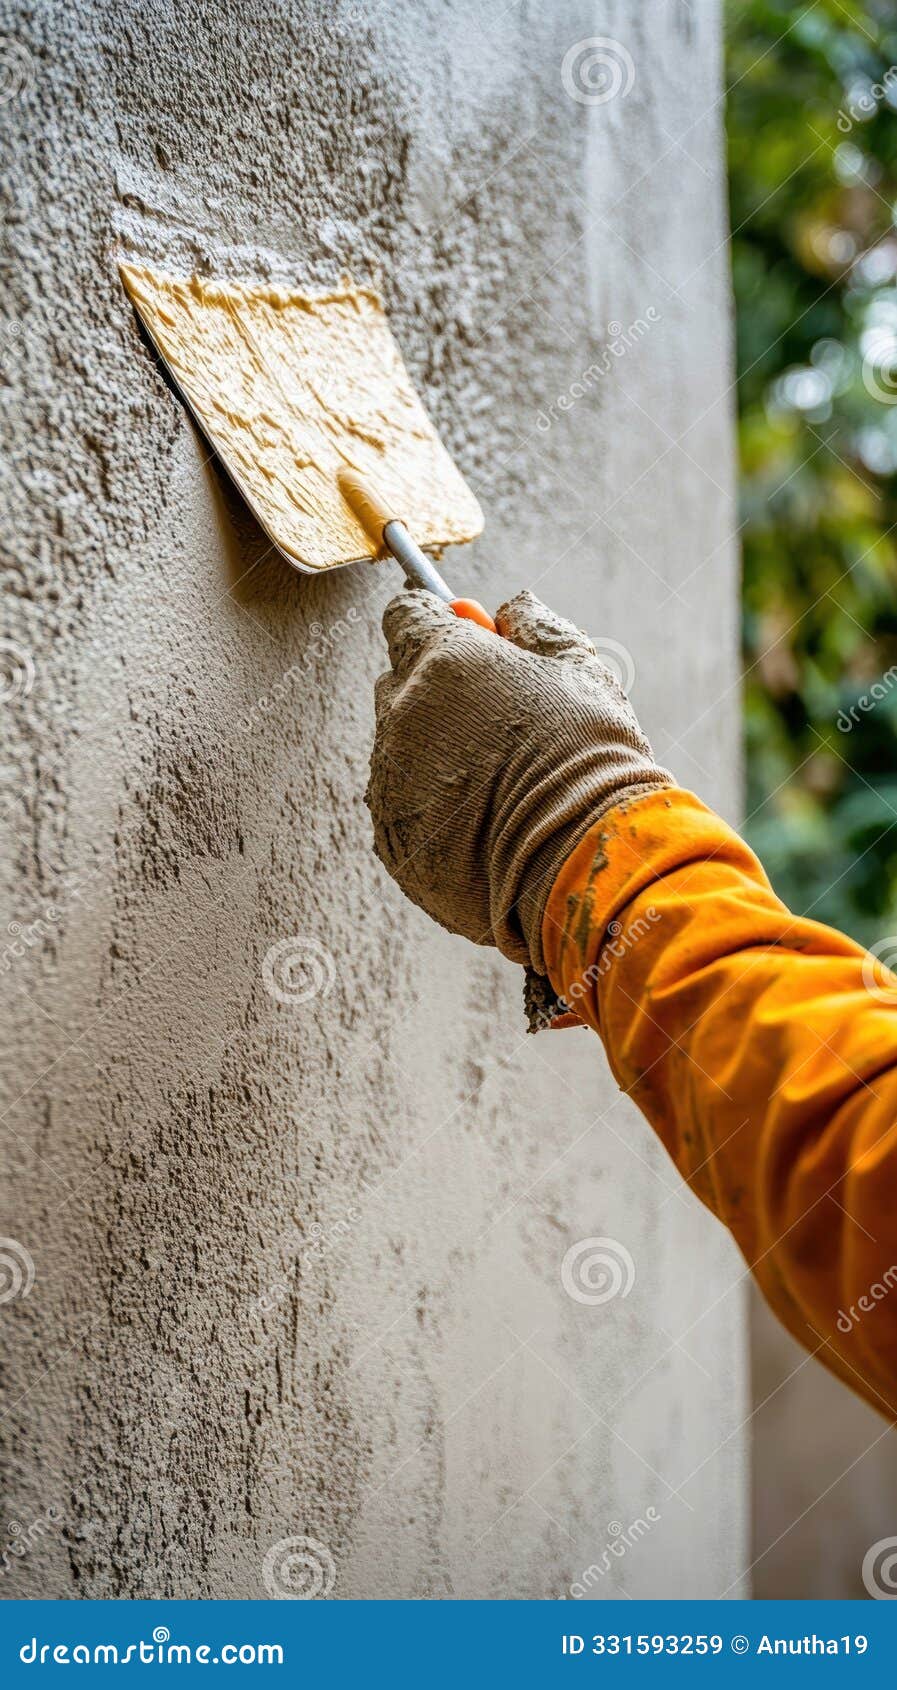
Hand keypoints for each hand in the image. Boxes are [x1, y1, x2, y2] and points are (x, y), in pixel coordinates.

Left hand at [367, 589, 672, 970]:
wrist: (582, 860)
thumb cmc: (590, 757)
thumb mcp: (581, 669)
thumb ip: (538, 626)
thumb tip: (512, 606)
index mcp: (444, 661)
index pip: (405, 615)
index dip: (436, 622)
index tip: (463, 637)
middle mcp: (402, 715)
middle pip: (397, 681)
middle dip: (433, 688)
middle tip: (492, 716)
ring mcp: (390, 782)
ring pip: (397, 750)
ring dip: (432, 753)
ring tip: (498, 781)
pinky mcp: (393, 842)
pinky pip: (400, 810)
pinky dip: (431, 811)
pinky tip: (482, 824)